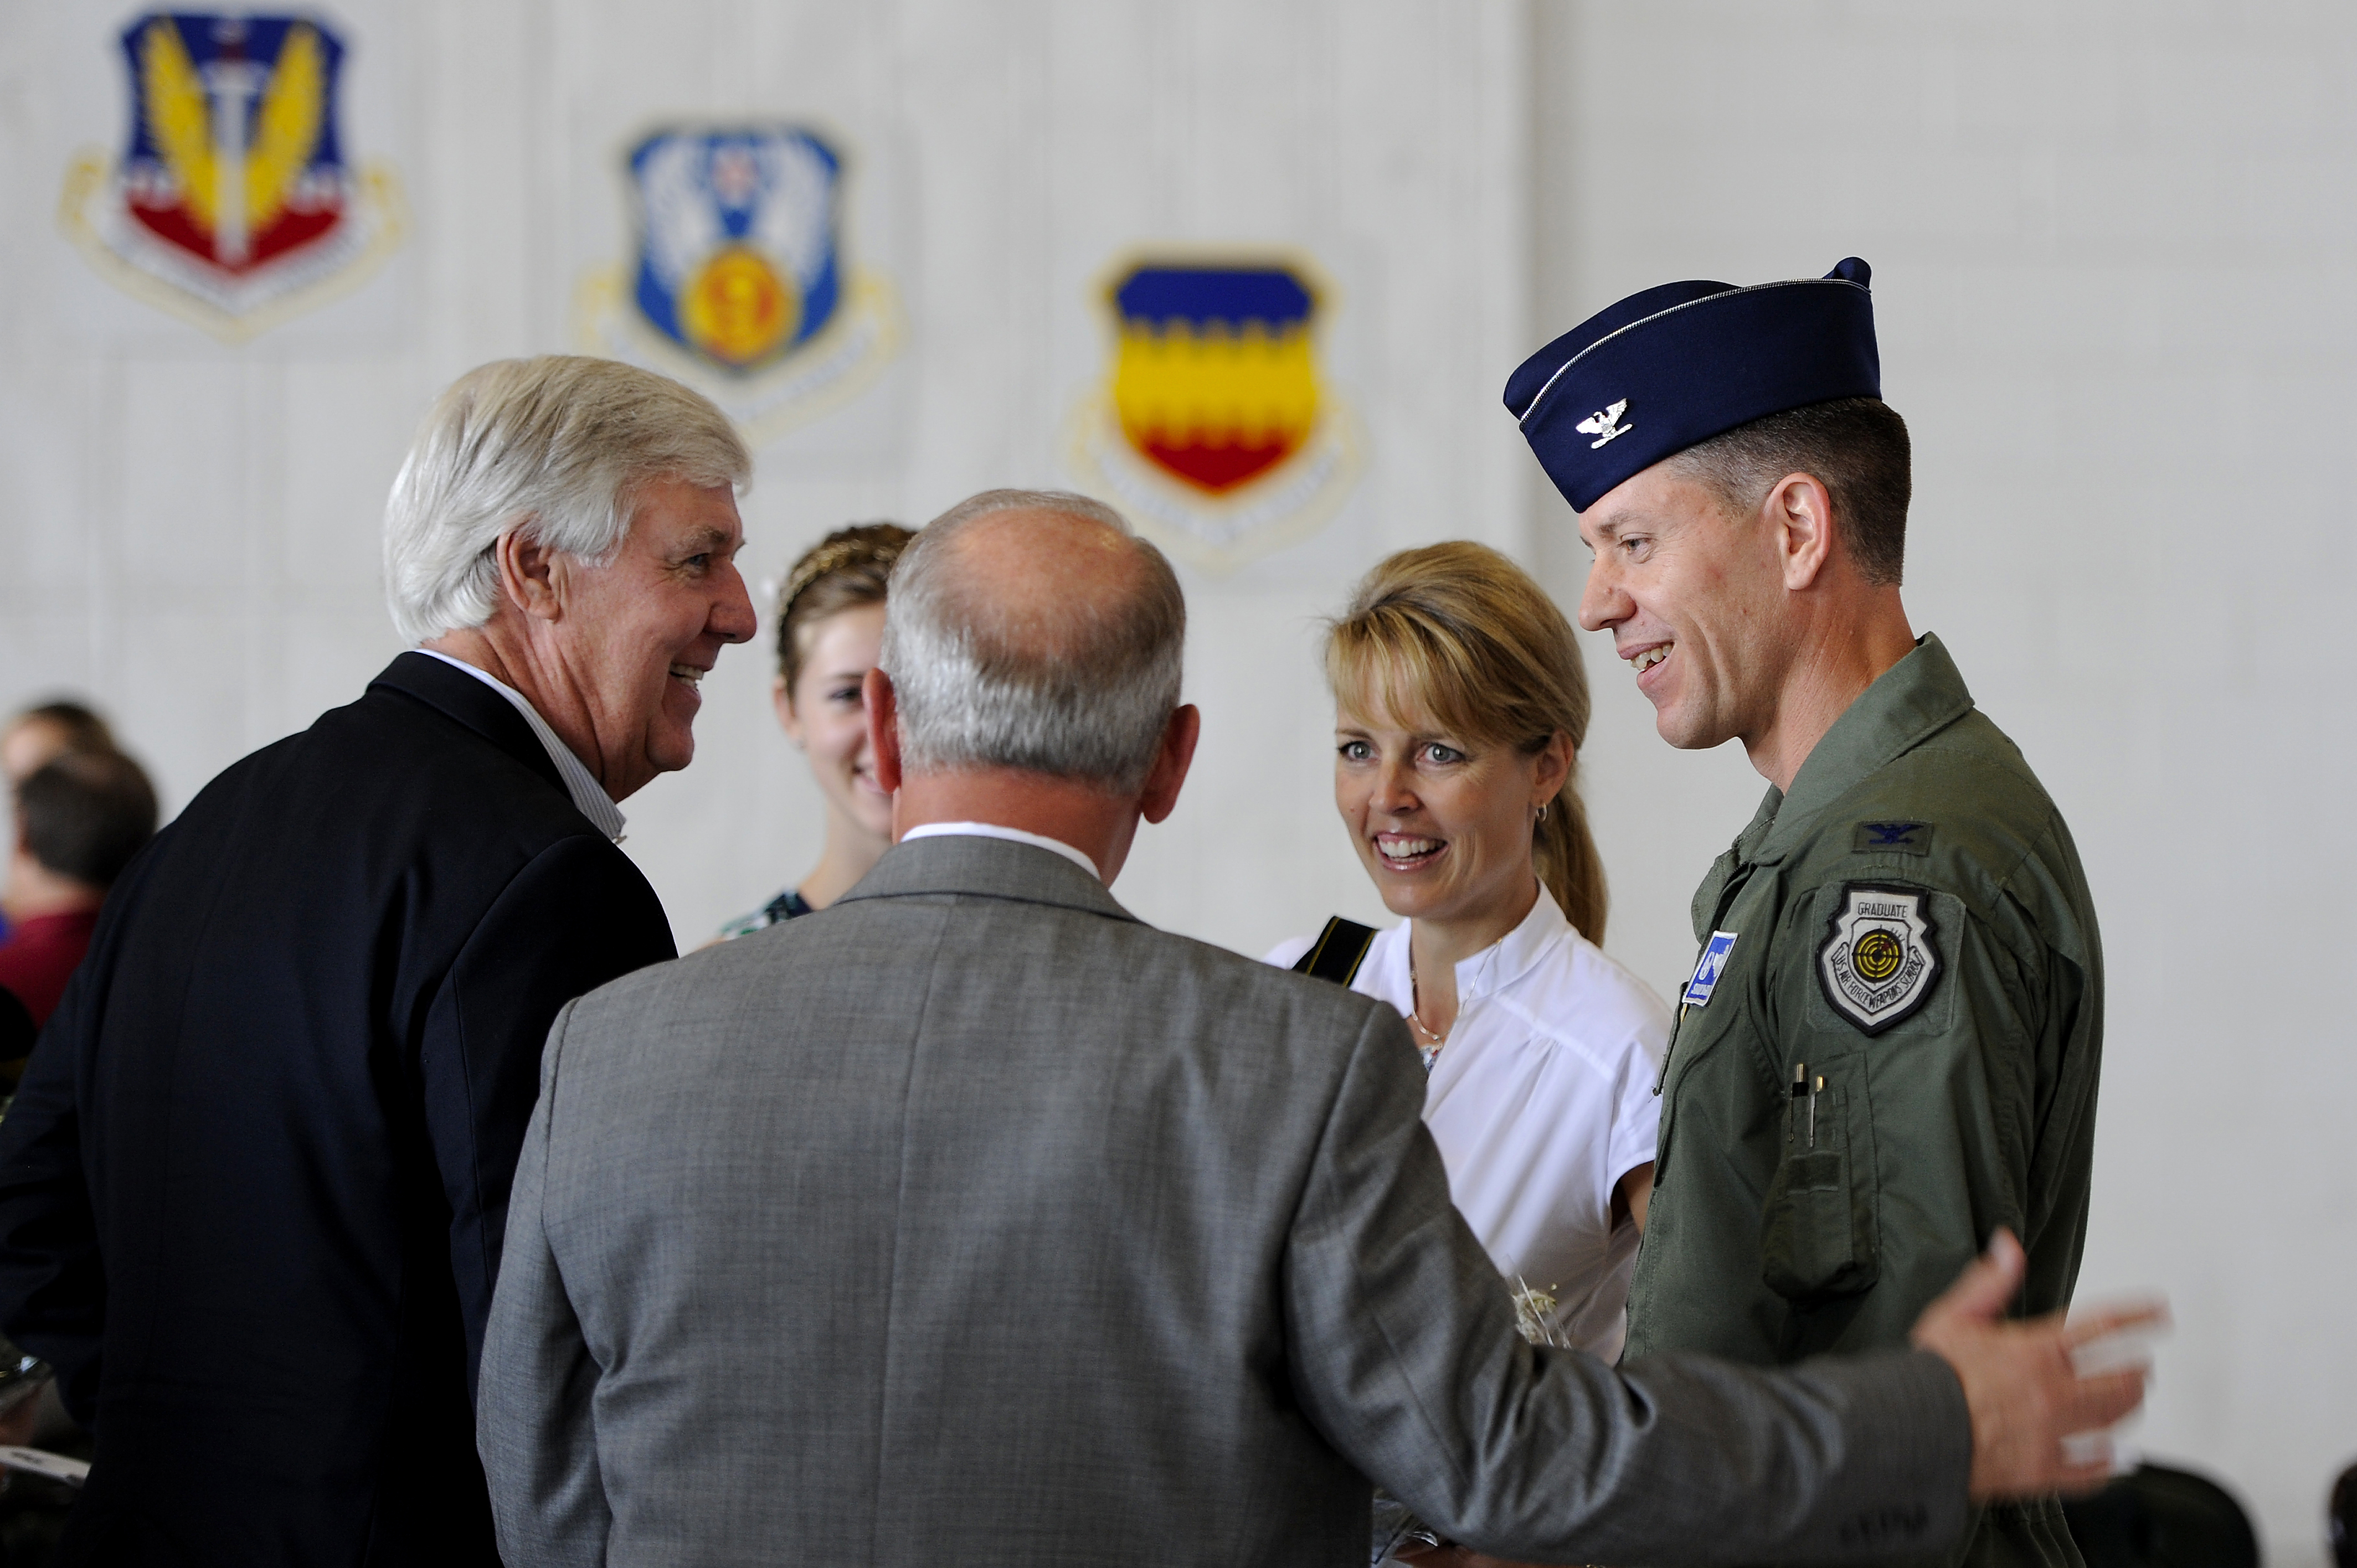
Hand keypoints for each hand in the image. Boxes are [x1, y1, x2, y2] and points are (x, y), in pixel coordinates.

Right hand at [1909, 1229, 2164, 1501]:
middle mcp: (2054, 1393)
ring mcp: (2053, 1434)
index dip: (2137, 1316)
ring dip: (2129, 1408)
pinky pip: (2090, 1471)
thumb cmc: (1931, 1376)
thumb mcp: (1953, 1315)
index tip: (2158, 1312)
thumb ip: (1989, 1281)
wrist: (1911, 1431)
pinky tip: (2111, 1458)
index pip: (2102, 1327)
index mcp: (2036, 1351)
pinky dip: (2106, 1463)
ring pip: (2112, 1422)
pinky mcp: (2043, 1470)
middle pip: (2120, 1380)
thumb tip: (2008, 1246)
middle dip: (2138, 1370)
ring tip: (2133, 1400)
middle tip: (2144, 1365)